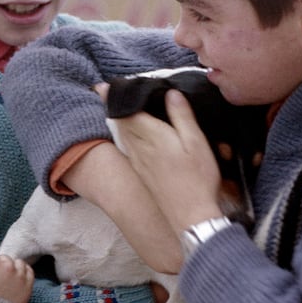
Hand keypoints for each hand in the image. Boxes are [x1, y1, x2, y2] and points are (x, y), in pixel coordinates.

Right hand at [0, 250, 33, 302]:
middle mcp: (9, 265)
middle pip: (6, 260)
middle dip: (1, 268)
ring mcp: (20, 275)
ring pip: (18, 264)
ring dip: (13, 269)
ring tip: (6, 283)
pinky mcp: (28, 285)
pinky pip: (29, 271)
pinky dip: (24, 273)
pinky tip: (17, 281)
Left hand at [96, 85, 223, 235]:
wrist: (189, 216)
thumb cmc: (197, 178)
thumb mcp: (196, 142)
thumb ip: (182, 116)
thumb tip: (171, 93)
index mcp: (153, 136)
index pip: (128, 112)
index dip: (115, 98)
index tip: (103, 86)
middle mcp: (140, 148)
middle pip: (121, 123)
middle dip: (114, 107)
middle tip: (108, 93)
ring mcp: (138, 162)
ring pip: (122, 136)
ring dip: (118, 122)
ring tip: (117, 110)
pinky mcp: (141, 173)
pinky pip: (128, 148)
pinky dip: (124, 137)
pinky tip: (132, 137)